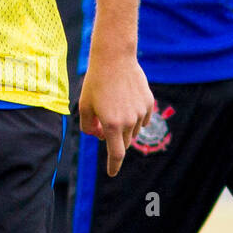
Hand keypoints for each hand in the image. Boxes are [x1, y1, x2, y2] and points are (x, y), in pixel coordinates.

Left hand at [79, 56, 154, 176]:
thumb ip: (89, 126)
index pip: (116, 155)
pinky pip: (142, 119)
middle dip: (115, 141)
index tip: (112, 173)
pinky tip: (126, 101)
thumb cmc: (95, 82)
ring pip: (133, 131)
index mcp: (112, 125)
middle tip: (104, 125)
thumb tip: (99, 136)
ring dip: (124, 128)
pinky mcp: (148, 103)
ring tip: (114, 107)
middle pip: (124, 143)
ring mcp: (141, 112)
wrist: (114, 58)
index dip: (114, 166)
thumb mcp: (84, 105)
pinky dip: (134, 117)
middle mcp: (129, 121)